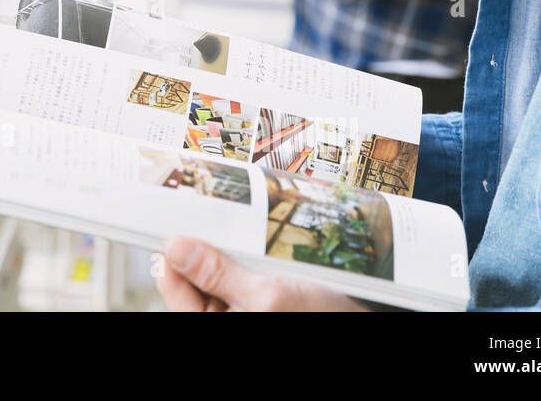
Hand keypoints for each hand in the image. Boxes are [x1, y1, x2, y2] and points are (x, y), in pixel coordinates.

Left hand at [156, 236, 365, 311]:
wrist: (373, 324)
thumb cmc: (324, 321)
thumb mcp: (270, 297)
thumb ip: (218, 274)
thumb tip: (175, 248)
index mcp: (217, 329)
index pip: (175, 289)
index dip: (171, 254)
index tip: (167, 218)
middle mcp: (228, 322)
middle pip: (198, 282)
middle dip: (207, 250)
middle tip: (212, 212)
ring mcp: (246, 315)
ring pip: (223, 278)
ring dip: (234, 253)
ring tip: (247, 232)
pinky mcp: (264, 308)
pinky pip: (246, 281)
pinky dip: (251, 261)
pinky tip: (262, 245)